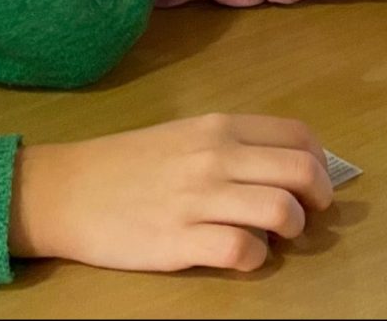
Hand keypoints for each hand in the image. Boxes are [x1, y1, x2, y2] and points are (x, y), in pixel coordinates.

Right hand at [8, 114, 332, 271]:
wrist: (66, 191)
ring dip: (293, 229)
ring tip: (277, 237)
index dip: (320, 162)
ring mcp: (199, 199)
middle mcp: (216, 157)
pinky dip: (256, 259)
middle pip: (301, 172)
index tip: (314, 181)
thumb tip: (285, 168)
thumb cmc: (128, 164)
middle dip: (319, 198)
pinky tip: (243, 256)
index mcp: (219, 127)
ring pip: (282, 212)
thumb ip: (233, 147)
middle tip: (309, 213)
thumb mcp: (185, 136)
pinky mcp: (180, 241)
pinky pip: (244, 251)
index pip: (298, 136)